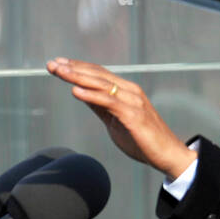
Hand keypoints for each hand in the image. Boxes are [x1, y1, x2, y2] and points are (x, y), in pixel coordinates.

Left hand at [47, 57, 194, 178]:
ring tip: (59, 72)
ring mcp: (133, 102)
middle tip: (51, 64)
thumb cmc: (142, 140)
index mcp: (126, 91)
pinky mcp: (134, 115)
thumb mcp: (115, 121)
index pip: (98, 73)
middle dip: (72, 68)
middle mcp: (130, 91)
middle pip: (97, 75)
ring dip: (78, 77)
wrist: (168, 155)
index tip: (57, 63)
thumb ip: (100, 107)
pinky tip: (75, 91)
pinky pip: (109, 102)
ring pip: (101, 84)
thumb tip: (81, 94)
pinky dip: (91, 95)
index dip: (77, 67)